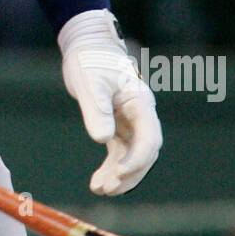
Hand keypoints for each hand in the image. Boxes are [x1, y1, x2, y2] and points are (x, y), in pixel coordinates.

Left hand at [59, 10, 161, 195]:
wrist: (85, 46)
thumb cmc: (89, 60)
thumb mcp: (90, 84)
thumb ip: (96, 110)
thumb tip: (102, 139)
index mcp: (140, 102)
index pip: (149, 138)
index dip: (138, 159)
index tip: (119, 173)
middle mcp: (140, 114)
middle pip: (145, 153)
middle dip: (129, 174)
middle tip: (107, 188)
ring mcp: (130, 122)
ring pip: (133, 157)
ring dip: (120, 176)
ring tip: (99, 189)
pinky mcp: (117, 126)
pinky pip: (120, 153)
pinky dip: (111, 168)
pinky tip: (97, 183)